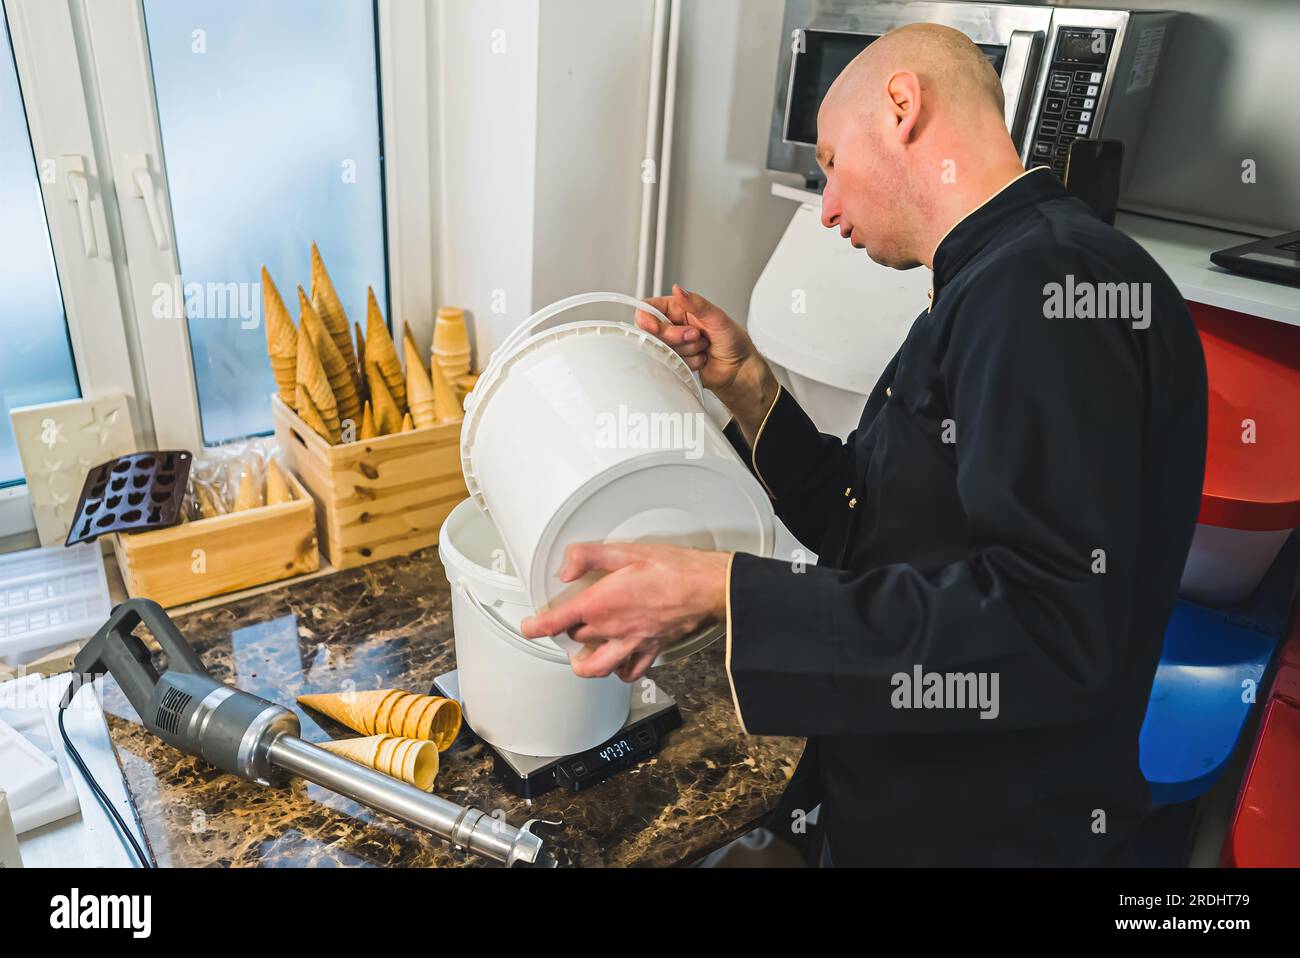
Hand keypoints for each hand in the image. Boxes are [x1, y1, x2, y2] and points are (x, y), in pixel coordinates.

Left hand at [519, 542, 729, 681]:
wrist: (707, 587)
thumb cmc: (673, 569)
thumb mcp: (625, 550)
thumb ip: (588, 556)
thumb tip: (565, 567)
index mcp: (601, 604)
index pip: (555, 622)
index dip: (535, 626)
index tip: (529, 626)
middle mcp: (612, 629)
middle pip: (575, 640)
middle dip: (566, 633)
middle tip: (564, 624)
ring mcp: (631, 643)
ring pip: (596, 667)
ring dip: (583, 664)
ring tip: (580, 656)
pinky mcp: (651, 650)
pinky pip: (629, 671)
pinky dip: (619, 671)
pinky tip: (617, 662)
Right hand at [635, 286, 778, 436]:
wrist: (741, 370)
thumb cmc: (735, 342)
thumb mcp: (717, 318)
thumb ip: (696, 304)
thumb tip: (679, 290)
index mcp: (683, 309)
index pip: (652, 308)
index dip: (648, 317)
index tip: (652, 326)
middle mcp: (677, 326)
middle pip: (655, 331)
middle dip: (676, 336)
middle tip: (695, 335)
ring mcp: (677, 345)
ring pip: (664, 349)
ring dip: (686, 350)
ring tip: (703, 346)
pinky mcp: (678, 361)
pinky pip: (672, 363)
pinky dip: (689, 362)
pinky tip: (701, 358)